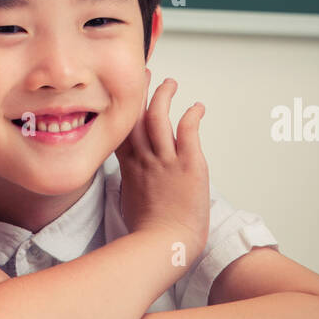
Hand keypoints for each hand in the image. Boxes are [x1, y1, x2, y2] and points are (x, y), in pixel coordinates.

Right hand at [115, 72, 208, 253]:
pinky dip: (191, 115)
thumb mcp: (129, 204)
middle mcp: (144, 159)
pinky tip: (197, 107)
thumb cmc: (149, 234)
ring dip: (164, 96)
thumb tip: (130, 179)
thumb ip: (129, 184)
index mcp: (129, 168)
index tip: (122, 94)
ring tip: (170, 83)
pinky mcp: (189, 164)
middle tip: (142, 73)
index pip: (120, 130)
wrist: (166, 245)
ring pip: (158, 117)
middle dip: (138, 91)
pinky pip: (187, 132)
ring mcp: (165, 160)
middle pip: (135, 116)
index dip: (121, 109)